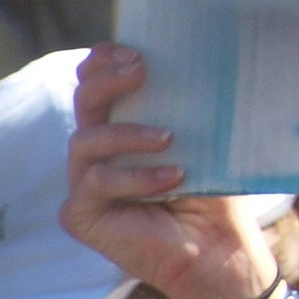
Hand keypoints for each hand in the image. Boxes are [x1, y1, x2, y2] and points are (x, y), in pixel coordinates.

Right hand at [63, 46, 277, 298]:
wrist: (217, 248)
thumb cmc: (213, 191)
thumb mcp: (206, 140)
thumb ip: (194, 106)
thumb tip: (212, 57)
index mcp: (122, 127)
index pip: (98, 84)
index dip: (104, 62)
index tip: (133, 50)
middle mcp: (97, 152)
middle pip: (84, 102)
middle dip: (108, 80)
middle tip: (142, 70)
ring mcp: (84, 183)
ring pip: (85, 141)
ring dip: (128, 134)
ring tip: (169, 138)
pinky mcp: (80, 215)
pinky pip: (96, 183)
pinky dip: (136, 178)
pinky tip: (172, 177)